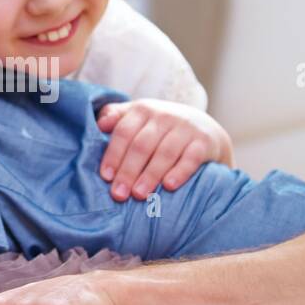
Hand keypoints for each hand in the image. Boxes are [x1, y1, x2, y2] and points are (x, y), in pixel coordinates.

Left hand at [96, 98, 232, 198]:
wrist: (204, 128)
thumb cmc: (161, 127)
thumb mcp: (139, 116)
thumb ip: (117, 116)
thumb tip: (99, 124)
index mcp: (143, 110)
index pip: (124, 132)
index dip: (113, 155)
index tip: (105, 177)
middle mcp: (164, 116)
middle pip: (142, 145)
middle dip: (128, 171)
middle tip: (119, 194)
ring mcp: (185, 128)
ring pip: (165, 153)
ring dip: (150, 175)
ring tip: (139, 195)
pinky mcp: (204, 142)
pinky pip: (191, 158)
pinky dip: (180, 172)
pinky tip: (169, 186)